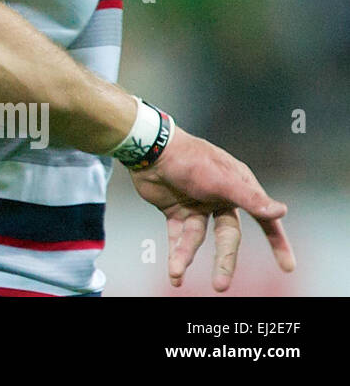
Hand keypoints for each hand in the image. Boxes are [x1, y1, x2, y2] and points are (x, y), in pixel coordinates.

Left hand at [129, 128, 295, 290]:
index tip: (287, 266)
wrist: (149, 149)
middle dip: (224, 260)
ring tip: (176, 273)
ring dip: (186, 255)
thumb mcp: (221, 179)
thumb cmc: (190, 159)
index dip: (277, 242)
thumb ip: (250, 198)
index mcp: (238, 188)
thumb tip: (281, 212)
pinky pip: (177, 237)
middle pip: (227, 236)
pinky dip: (175, 253)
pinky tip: (174, 273)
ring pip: (196, 239)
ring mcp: (196, 206)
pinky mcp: (174, 212)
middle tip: (221, 286)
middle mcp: (220, 199)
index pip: (264, 219)